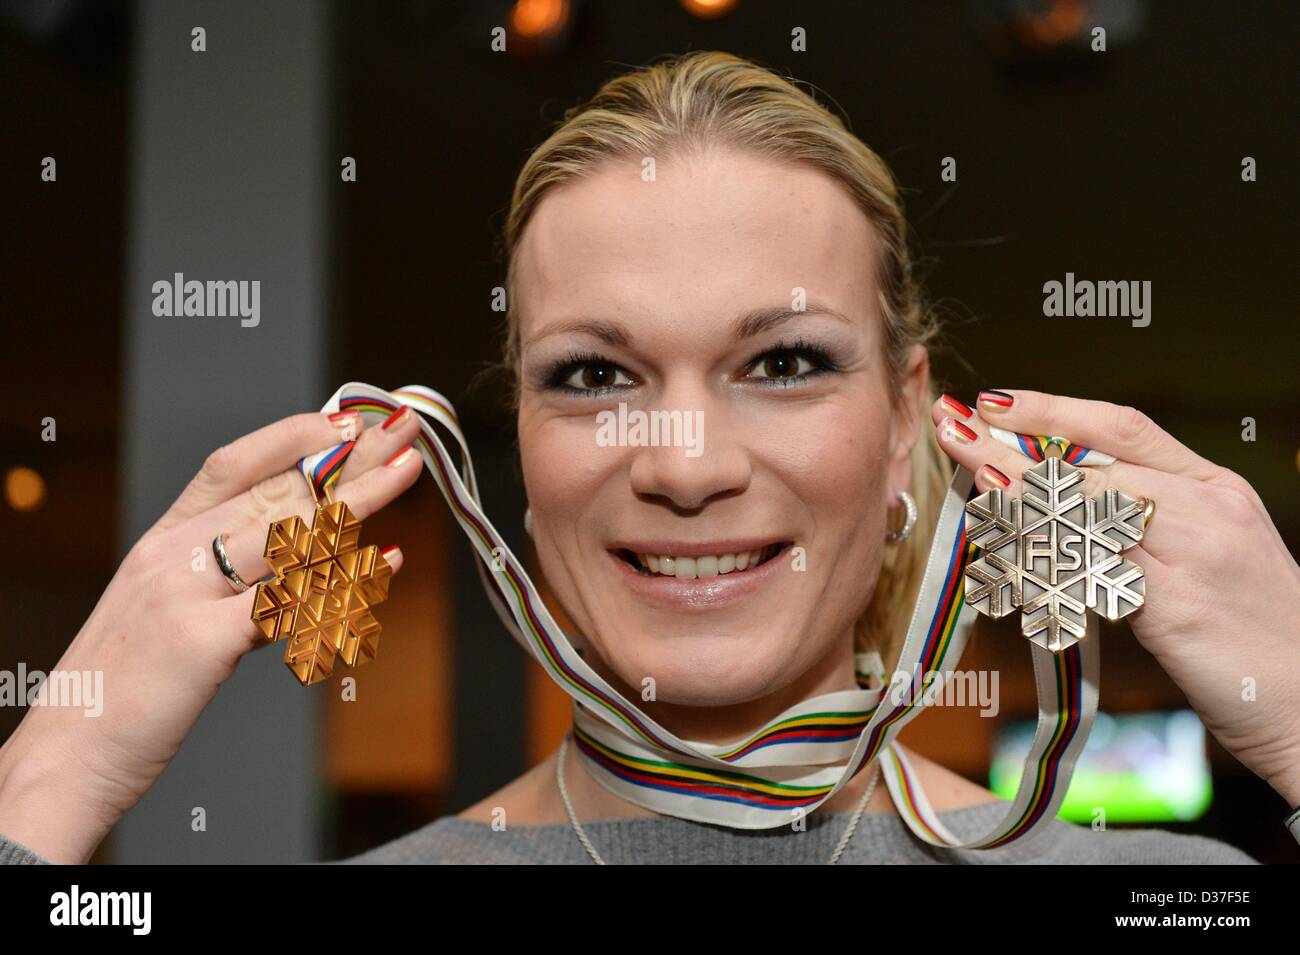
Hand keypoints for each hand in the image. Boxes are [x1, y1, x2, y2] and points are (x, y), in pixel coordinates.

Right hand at [0, 406, 423, 862]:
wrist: (66, 758)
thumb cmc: (123, 692)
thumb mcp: (167, 614)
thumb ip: (231, 582)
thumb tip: (306, 560)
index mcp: (162, 542)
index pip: (234, 464)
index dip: (294, 436)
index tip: (346, 421)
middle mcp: (173, 556)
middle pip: (279, 491)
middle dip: (349, 457)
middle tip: (403, 429)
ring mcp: (186, 594)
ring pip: (291, 532)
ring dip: (361, 498)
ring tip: (410, 470)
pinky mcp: (204, 642)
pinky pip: (292, 599)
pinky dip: (345, 578)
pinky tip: (385, 560)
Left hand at [931, 390, 1299, 805]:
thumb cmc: (1249, 635)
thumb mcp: (1206, 556)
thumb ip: (1141, 522)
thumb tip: (1055, 502)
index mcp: (1213, 487)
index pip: (1122, 427)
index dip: (1053, 408)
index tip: (994, 402)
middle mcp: (1206, 508)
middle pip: (1090, 464)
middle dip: (1012, 447)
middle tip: (951, 431)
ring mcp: (1195, 553)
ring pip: (1086, 508)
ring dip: (1017, 494)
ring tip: (967, 480)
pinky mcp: (1179, 605)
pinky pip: (1093, 569)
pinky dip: (1044, 557)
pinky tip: (1006, 551)